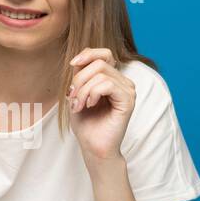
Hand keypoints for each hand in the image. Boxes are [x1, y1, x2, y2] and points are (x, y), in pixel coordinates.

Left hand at [67, 47, 134, 162]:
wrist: (92, 146)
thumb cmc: (86, 123)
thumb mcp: (77, 93)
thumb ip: (80, 75)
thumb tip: (78, 59)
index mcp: (113, 78)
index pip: (104, 54)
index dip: (87, 54)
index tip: (71, 64)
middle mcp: (123, 82)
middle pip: (98, 63)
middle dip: (79, 79)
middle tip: (73, 98)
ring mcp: (128, 90)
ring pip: (101, 74)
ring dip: (83, 90)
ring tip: (78, 106)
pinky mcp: (128, 100)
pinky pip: (107, 85)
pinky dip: (93, 93)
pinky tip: (89, 105)